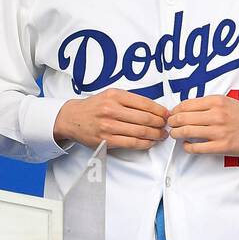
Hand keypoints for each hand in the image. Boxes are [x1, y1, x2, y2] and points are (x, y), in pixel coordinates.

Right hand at [53, 89, 168, 149]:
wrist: (71, 118)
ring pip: (140, 131)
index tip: (167, 114)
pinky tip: (150, 142)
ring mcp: (108, 126)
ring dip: (155, 134)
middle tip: (166, 126)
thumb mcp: (110, 95)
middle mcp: (111, 109)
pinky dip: (145, 143)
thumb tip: (156, 109)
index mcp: (114, 95)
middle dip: (160, 123)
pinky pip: (132, 143)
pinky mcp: (106, 140)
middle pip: (145, 118)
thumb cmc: (94, 107)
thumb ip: (130, 100)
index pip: (144, 103)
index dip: (160, 110)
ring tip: (161, 134)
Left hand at [166, 95, 238, 156]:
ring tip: (175, 135)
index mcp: (216, 101)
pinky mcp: (222, 146)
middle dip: (172, 123)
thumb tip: (184, 109)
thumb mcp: (226, 101)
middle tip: (170, 125)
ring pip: (186, 132)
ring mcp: (218, 131)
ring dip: (176, 134)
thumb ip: (206, 104)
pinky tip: (187, 145)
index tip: (172, 114)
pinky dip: (187, 146)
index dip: (175, 111)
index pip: (185, 105)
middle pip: (182, 118)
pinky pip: (196, 148)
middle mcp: (216, 115)